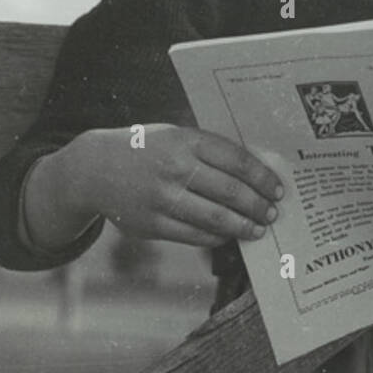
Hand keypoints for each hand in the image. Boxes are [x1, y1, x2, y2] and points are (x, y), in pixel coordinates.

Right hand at [62, 124, 285, 247]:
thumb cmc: (145, 149)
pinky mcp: (151, 225)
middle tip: (273, 212)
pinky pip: (194, 235)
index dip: (263, 177)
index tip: (278, 188)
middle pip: (230, 192)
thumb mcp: (175, 136)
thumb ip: (208, 151)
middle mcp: (175, 168)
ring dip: (243, 226)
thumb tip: (254, 172)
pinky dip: (217, 236)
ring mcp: (162, 199)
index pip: (237, 160)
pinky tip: (228, 234)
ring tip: (258, 229)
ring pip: (215, 218)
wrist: (94, 169)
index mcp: (185, 140)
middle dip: (258, 205)